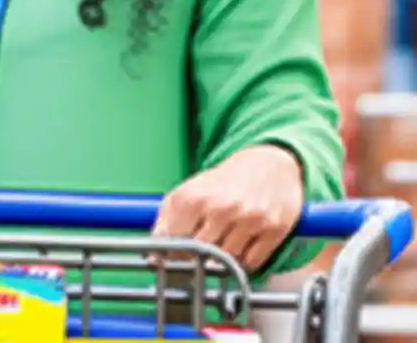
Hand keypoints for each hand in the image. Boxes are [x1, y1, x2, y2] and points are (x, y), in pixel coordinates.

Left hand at [153, 145, 303, 270]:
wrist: (270, 164)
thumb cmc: (224, 182)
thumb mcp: (187, 191)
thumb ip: (166, 221)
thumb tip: (153, 256)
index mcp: (194, 198)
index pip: (173, 242)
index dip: (168, 255)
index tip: (169, 260)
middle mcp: (222, 208)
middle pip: (200, 255)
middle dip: (194, 261)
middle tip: (196, 258)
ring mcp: (250, 220)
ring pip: (226, 262)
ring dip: (221, 262)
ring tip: (221, 246)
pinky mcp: (275, 230)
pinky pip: (252, 263)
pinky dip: (243, 263)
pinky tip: (240, 248)